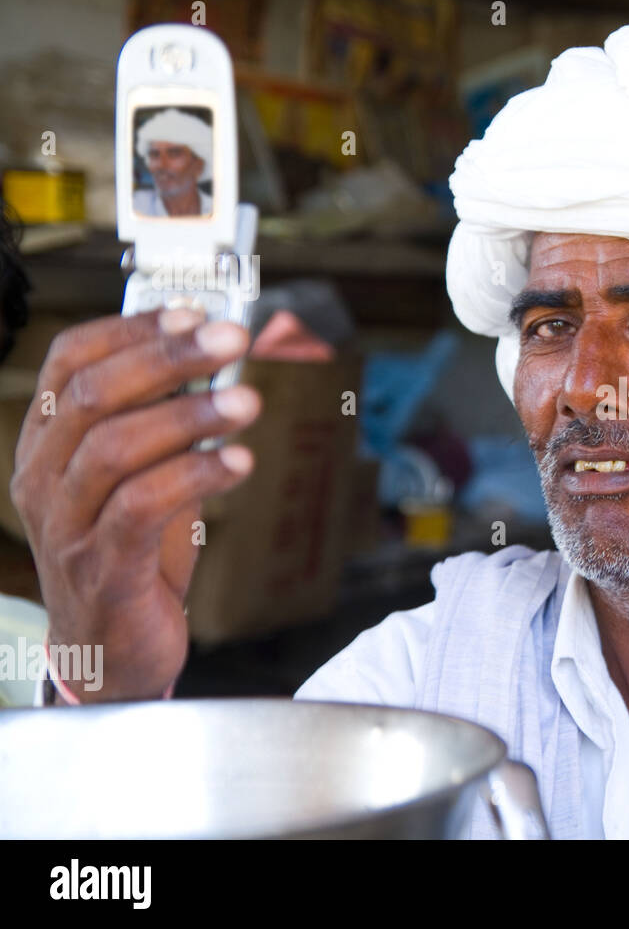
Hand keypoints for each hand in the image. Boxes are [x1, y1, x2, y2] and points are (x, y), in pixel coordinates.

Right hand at [10, 308, 260, 700]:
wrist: (110, 653)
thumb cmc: (131, 557)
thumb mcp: (142, 479)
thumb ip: (165, 427)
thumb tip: (218, 365)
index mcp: (48, 445)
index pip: (70, 362)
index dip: (133, 328)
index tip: (194, 312)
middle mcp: (44, 478)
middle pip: (95, 394)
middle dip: (170, 357)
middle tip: (233, 340)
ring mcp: (67, 525)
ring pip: (116, 447)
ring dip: (190, 415)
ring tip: (247, 402)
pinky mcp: (102, 567)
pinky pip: (143, 507)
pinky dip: (195, 475)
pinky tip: (239, 462)